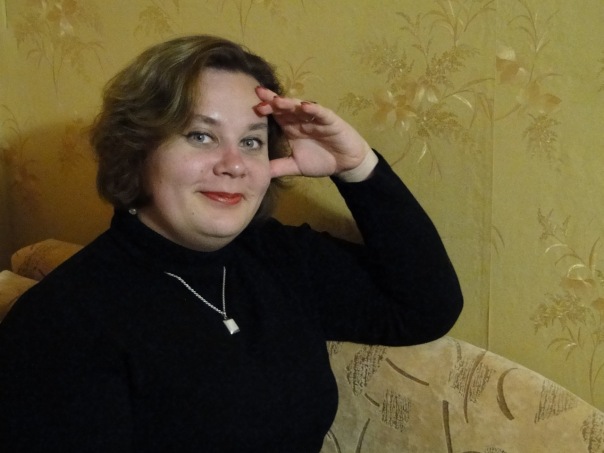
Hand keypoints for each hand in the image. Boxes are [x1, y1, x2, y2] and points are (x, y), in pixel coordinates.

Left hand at [254, 87, 376, 180]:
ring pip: (300, 107)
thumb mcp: (296, 166)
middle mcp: (301, 120)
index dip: (265, 110)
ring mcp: (316, 119)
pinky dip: (314, 109)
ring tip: (277, 100)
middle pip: (285, 107)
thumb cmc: (322, 161)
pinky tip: (305, 106)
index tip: (252, 108)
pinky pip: (321, 112)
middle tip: (259, 96)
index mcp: (291, 128)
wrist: (345, 165)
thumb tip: (260, 173)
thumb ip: (279, 167)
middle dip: (272, 101)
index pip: (276, 115)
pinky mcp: (331, 121)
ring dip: (289, 103)